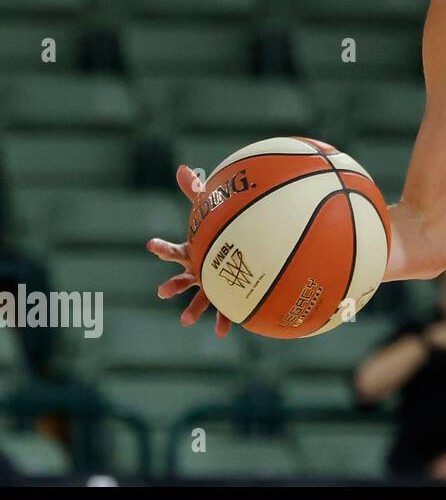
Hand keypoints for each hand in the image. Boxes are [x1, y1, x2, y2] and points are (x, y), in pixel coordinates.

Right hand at [145, 163, 231, 336]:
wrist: (240, 250)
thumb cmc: (220, 231)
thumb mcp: (208, 212)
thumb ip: (196, 192)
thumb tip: (182, 168)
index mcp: (193, 254)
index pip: (173, 251)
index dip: (162, 248)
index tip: (150, 245)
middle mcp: (199, 272)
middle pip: (182, 280)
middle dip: (171, 285)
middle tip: (161, 291)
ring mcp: (212, 286)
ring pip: (200, 299)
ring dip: (192, 310)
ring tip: (184, 320)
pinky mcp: (227, 295)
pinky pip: (225, 310)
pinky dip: (223, 321)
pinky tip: (222, 332)